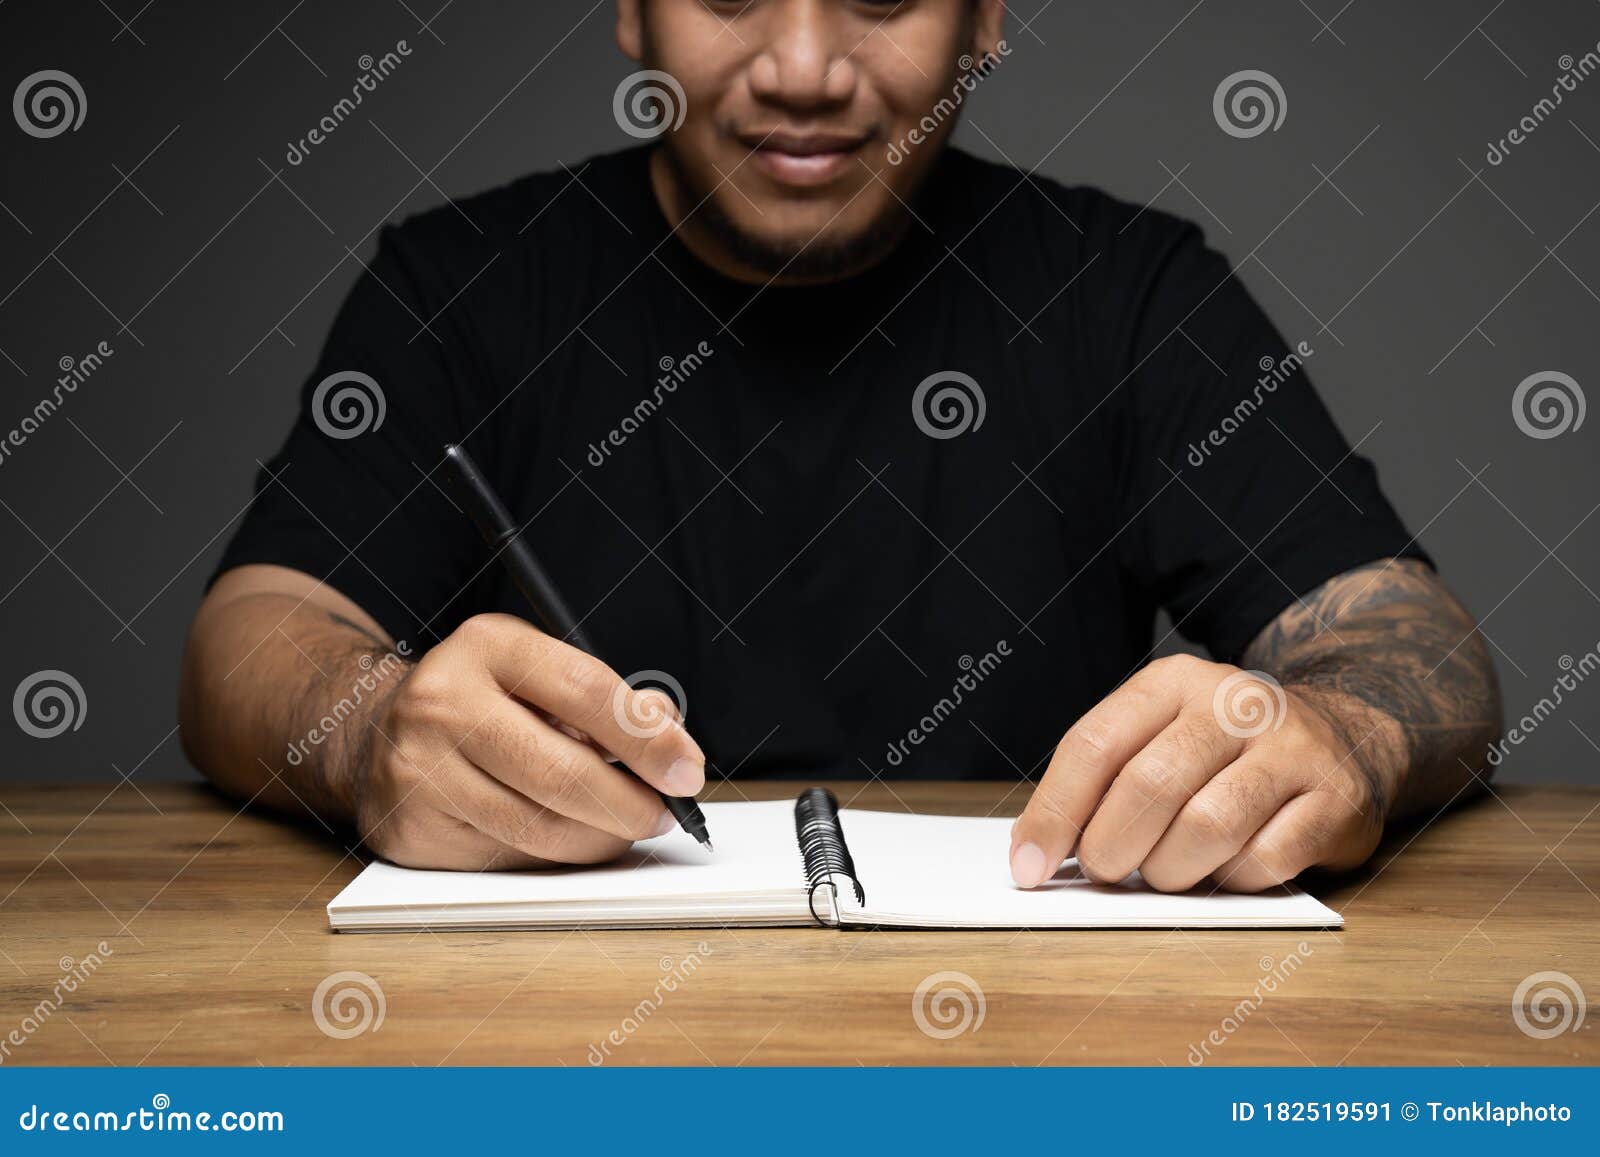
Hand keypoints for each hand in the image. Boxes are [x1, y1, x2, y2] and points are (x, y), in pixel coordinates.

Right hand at [352, 613, 704, 869]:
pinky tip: (572, 838)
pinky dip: (555, 855)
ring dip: (601, 837)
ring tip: (627, 826)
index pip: (586, 691)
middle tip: (665, 812)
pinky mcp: (412, 828)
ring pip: (538, 827)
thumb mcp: (540, 670)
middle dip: (631, 803)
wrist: (376, 730)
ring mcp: (420, 769)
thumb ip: (608, 700)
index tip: (687, 769)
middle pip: (563, 772)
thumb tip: (670, 744)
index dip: (648, 739)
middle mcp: (444, 702)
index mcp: (488, 646)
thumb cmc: (484, 699)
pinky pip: (507, 856)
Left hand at [1010, 654, 1389, 892]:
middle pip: (1149, 786)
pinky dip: (1232, 880)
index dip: (1055, 813)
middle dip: (1111, 847)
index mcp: (1172, 682)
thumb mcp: (1159, 736)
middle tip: (1107, 871)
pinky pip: (1267, 860)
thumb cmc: (1224, 752)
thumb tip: (1033, 852)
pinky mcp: (1336, 799)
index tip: (1029, 866)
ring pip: (1207, 826)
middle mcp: (1234, 703)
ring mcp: (1292, 748)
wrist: (1345, 735)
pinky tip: (1227, 869)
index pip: (1095, 745)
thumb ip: (1100, 782)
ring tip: (1166, 872)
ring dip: (1170, 869)